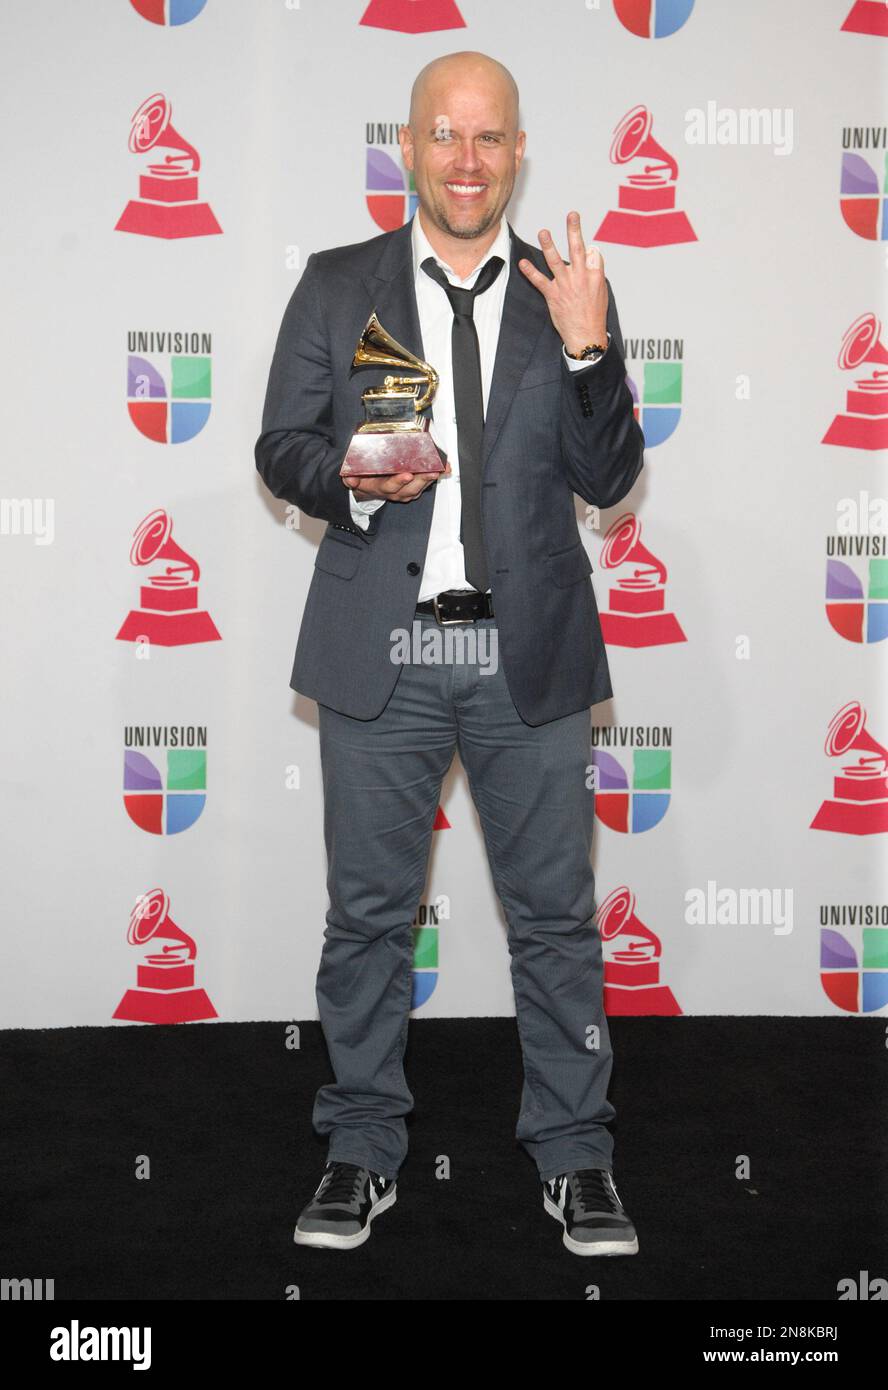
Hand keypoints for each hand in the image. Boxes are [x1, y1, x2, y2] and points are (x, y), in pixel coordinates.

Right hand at [343, 458, 451, 502]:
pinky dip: (435, 477)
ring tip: (441, 469)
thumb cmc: (364, 479)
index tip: (407, 475)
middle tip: (431, 471)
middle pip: (410, 489)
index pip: (389, 486)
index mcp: (380, 488)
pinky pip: (426, 484)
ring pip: (419, 488)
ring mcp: (405, 492)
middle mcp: (394, 492)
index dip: (398, 482)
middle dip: (421, 480)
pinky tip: (445, 469)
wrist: (367, 490)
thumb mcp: (353, 478)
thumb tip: (349, 480)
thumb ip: (351, 479)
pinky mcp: (413, 489)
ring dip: (431, 479)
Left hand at [517, 211, 608, 355]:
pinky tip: (523, 263)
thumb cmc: (594, 315)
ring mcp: (565, 286)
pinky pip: (540, 281)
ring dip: (549, 245)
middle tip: (572, 215)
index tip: (587, 249)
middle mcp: (580, 278)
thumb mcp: (602, 291)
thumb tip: (591, 252)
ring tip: (543, 232)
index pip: (592, 254)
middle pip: (577, 249)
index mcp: (594, 276)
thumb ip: (595, 270)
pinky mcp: (553, 296)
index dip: (589, 251)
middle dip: (574, 230)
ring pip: (556, 261)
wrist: (586, 336)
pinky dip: (530, 272)